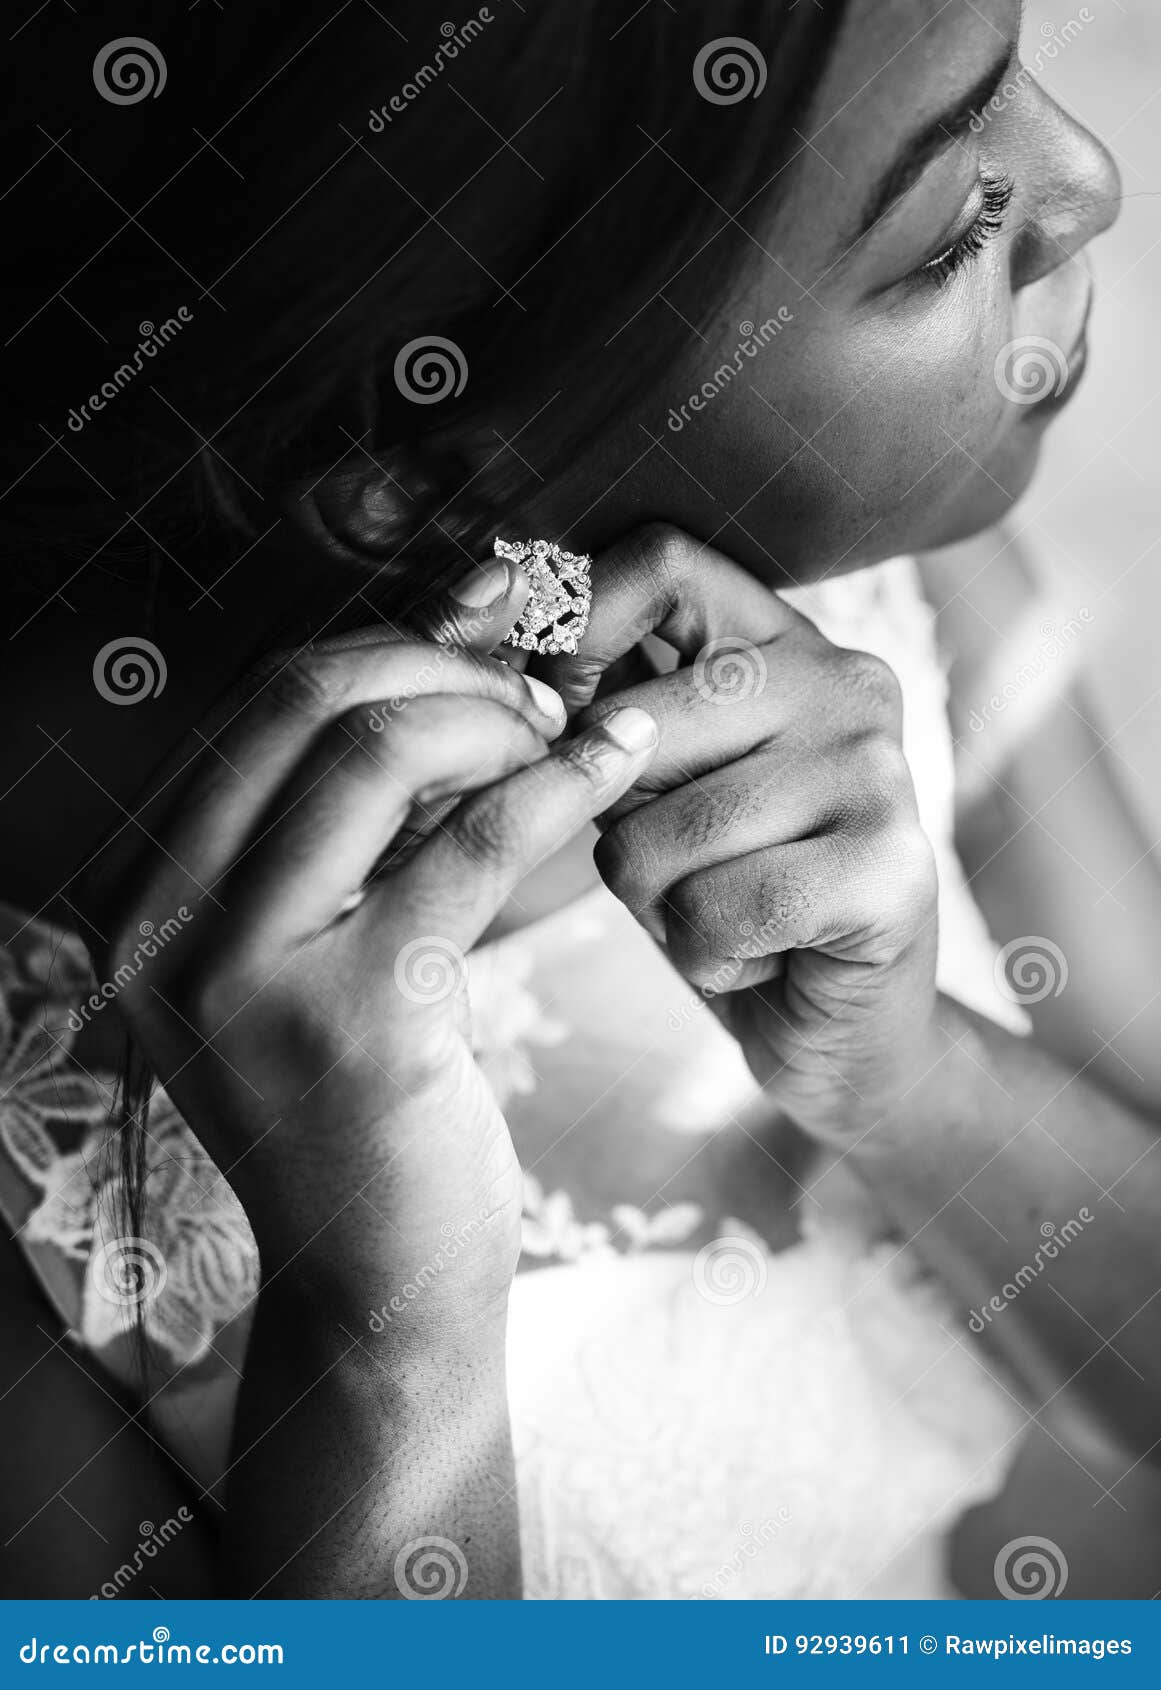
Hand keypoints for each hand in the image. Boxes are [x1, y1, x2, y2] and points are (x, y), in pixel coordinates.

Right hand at [77, 557, 659, 1325]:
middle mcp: (165, 928)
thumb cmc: (366, 1122)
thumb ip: (340, 843)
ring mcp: (246, 977)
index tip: (485, 660)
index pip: (256, 708)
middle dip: (441, 665)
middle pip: (302, 700)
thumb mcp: (316, 968)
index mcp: (148, 901)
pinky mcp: (355, 1022)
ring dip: (498, 717)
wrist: (379, 1295)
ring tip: (575, 732)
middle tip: (540, 690)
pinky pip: (471, 848)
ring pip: (379, 751)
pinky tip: (616, 764)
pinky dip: (556, 785)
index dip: (385, 653)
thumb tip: (436, 683)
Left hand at [537, 524, 938, 1144]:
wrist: (844, 1029)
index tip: (522, 696)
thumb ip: (596, 711)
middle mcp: (845, 680)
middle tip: (674, 871)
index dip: (564, 619)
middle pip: (635, 722)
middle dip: (613, 824)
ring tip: (726, 915)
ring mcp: (877, 768)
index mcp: (784, 639)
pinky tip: (764, 955)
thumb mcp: (653, 787)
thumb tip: (473, 625)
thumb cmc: (729, 894)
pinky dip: (711, 957)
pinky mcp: (891, 866)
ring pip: (661, 833)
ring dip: (662, 905)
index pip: (661, 561)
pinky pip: (716, 910)